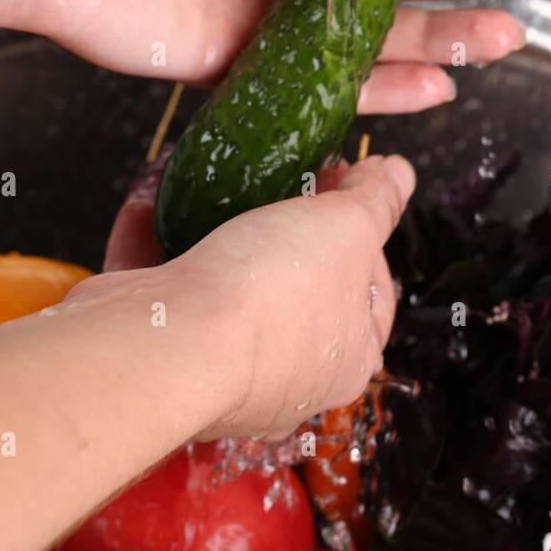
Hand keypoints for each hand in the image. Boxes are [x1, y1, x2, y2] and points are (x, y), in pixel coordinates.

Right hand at [85, 153, 414, 441]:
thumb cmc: (275, 292)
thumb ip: (377, 199)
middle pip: (296, 288)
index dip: (364, 233)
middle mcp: (286, 376)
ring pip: (221, 291)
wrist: (169, 344)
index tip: (343, 187)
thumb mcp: (347, 228)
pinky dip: (151, 246)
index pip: (373, 293)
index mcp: (346, 358)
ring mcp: (216, 368)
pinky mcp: (159, 351)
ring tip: (215, 186)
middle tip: (281, 181)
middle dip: (286, 232)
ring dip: (212, 236)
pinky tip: (149, 203)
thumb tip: (401, 174)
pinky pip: (161, 292)